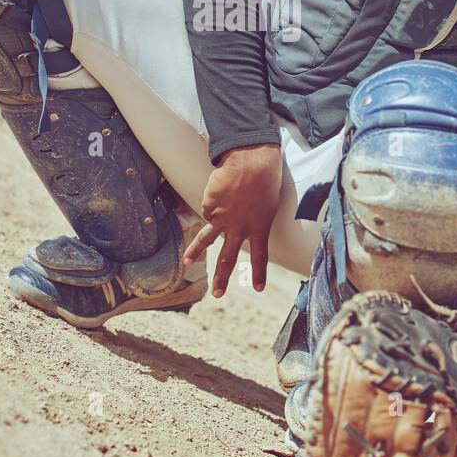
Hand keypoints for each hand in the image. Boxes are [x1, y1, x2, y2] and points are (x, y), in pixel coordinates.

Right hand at [183, 144, 281, 297]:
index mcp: (259, 228)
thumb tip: (243, 225)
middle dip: (222, 278)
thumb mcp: (269, 203)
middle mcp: (239, 228)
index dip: (259, 272)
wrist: (250, 161)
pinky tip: (221, 189)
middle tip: (217, 294)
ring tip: (187, 263)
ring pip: (206, 240)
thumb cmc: (265, 178)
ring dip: (195, 253)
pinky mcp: (209, 206)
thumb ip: (256, 218)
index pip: (260, 256)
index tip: (258, 288)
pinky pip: (209, 207)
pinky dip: (214, 201)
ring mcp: (222, 219)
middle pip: (228, 258)